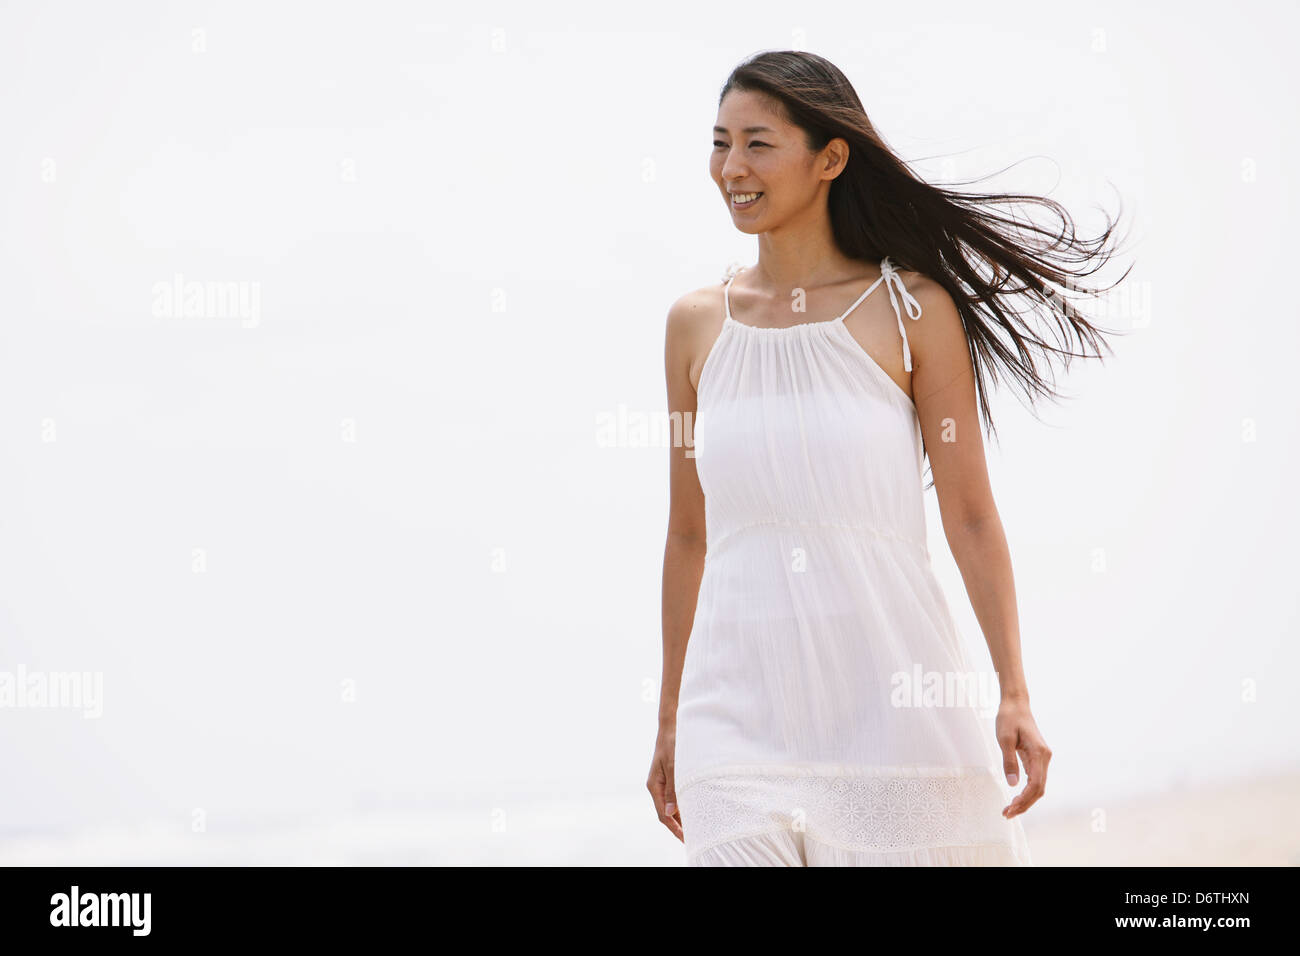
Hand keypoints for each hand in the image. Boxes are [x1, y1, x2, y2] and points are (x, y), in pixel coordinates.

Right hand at [646, 727, 682, 840]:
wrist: (671, 726)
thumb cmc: (672, 744)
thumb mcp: (674, 766)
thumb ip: (673, 789)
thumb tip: (672, 813)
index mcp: (654, 786)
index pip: (663, 814)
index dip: (674, 828)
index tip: (685, 839)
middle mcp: (657, 787)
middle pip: (666, 813)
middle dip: (678, 827)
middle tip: (693, 839)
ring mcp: (663, 783)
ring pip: (671, 806)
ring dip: (681, 817)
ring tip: (695, 829)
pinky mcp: (669, 778)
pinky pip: (675, 797)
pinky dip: (683, 806)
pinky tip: (693, 811)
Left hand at [995, 697, 1050, 818]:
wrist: (1016, 704)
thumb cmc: (1009, 718)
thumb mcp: (1004, 739)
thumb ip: (1009, 761)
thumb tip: (1012, 784)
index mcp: (1039, 753)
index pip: (1035, 784)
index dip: (1024, 800)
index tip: (1011, 809)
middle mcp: (1045, 758)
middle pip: (1039, 789)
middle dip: (1024, 804)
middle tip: (1007, 814)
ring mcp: (1042, 758)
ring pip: (1038, 786)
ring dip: (1025, 799)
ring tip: (1010, 809)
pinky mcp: (1037, 758)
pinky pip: (1034, 779)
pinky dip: (1026, 791)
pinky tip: (1016, 798)